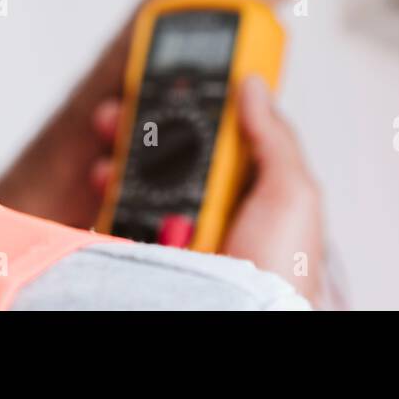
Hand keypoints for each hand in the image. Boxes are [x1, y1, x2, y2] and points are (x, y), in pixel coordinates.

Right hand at [88, 77, 324, 306]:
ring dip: (120, 159)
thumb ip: (274, 138)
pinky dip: (108, 197)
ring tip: (113, 156)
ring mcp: (182, 226)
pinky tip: (106, 184)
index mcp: (251, 184)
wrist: (245, 320)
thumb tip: (254, 86)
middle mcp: (215, 203)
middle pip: (171, 147)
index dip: (191, 100)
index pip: (218, 128)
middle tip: (121, 112)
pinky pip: (123, 214)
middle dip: (142, 125)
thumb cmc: (282, 275)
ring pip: (140, 177)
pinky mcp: (154, 249)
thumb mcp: (292, 196)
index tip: (166, 78)